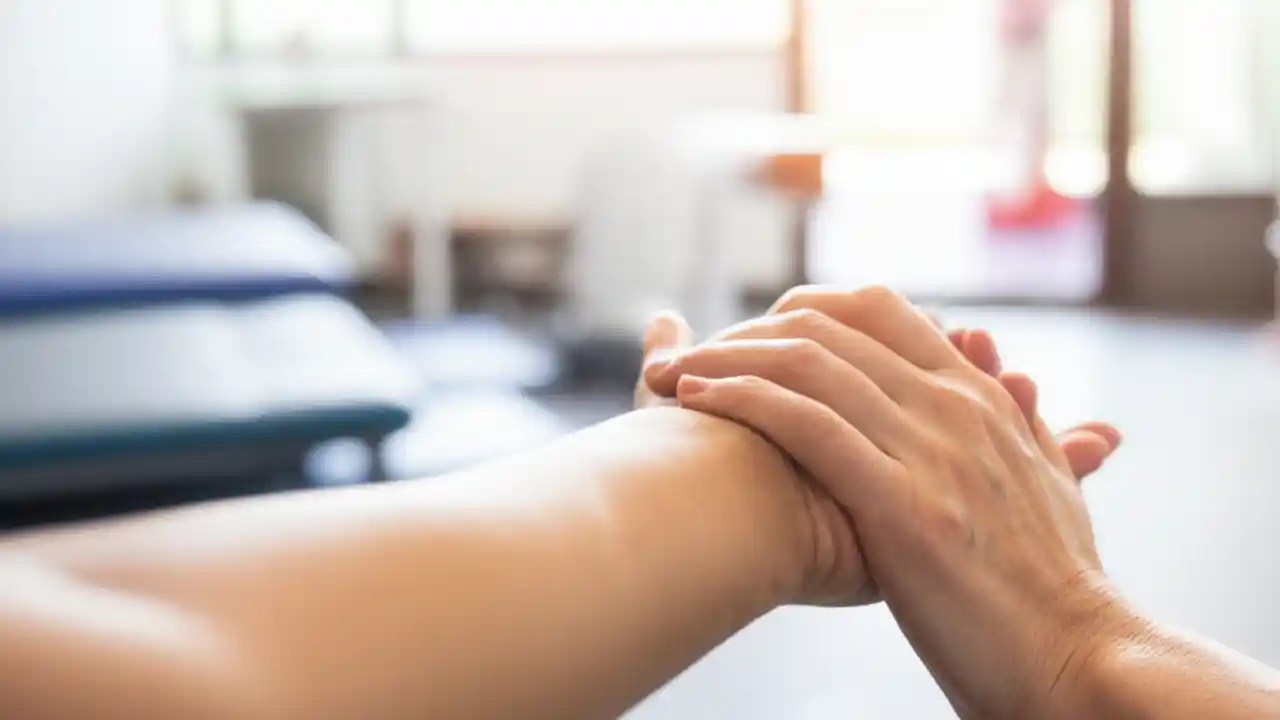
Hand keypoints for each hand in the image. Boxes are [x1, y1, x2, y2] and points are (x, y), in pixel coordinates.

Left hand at [645, 286, 1128, 717]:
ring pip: (809, 366)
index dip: (801, 311)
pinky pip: (807, 424)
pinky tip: (696, 399)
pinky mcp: (903, 503)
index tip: (747, 336)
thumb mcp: (1050, 486)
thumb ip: (1028, 425)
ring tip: (670, 370)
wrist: (1080, 663)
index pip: (878, 310)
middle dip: (744, 332)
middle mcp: (951, 408)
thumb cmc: (1052, 588)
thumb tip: (1013, 377)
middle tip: (685, 349)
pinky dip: (742, 400)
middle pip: (828, 329)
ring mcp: (929, 451)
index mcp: (978, 399)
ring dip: (724, 357)